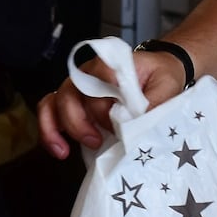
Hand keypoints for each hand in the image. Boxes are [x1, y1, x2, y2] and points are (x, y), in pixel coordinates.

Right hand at [38, 49, 188, 156]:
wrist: (156, 71)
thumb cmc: (159, 75)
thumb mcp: (167, 85)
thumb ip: (157, 101)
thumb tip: (141, 124)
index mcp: (111, 65)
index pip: (97, 81)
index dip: (104, 106)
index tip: (118, 125)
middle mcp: (87, 74)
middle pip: (70, 94)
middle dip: (79, 123)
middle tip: (97, 142)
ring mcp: (77, 88)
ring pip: (55, 103)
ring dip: (58, 129)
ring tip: (66, 151)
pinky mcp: (73, 103)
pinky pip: (50, 112)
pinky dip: (50, 132)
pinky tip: (60, 150)